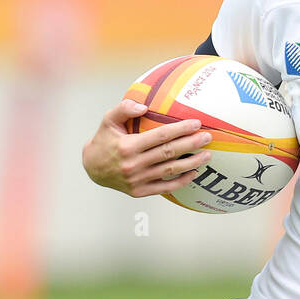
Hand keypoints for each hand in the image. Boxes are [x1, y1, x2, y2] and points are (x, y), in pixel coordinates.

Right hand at [82, 99, 212, 196]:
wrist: (91, 169)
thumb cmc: (104, 140)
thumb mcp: (108, 121)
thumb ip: (124, 109)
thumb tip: (144, 106)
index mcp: (127, 146)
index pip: (160, 136)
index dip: (180, 129)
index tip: (196, 123)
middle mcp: (133, 165)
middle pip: (168, 153)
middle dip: (191, 144)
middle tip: (208, 137)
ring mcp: (137, 180)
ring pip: (170, 170)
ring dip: (191, 163)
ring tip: (208, 155)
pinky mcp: (139, 191)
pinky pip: (165, 187)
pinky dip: (181, 181)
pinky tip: (194, 173)